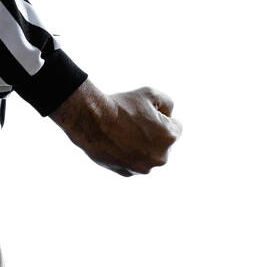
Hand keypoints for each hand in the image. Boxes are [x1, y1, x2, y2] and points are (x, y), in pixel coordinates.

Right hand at [50, 79, 181, 176]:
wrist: (91, 121)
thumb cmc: (121, 105)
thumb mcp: (150, 93)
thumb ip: (168, 104)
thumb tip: (169, 115)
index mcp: (169, 137)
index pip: (175, 125)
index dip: (159, 116)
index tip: (142, 113)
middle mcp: (160, 157)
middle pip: (163, 142)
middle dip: (153, 134)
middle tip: (132, 122)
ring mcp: (143, 168)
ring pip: (148, 154)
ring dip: (141, 146)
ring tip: (123, 132)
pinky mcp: (128, 173)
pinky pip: (134, 162)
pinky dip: (128, 154)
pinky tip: (116, 143)